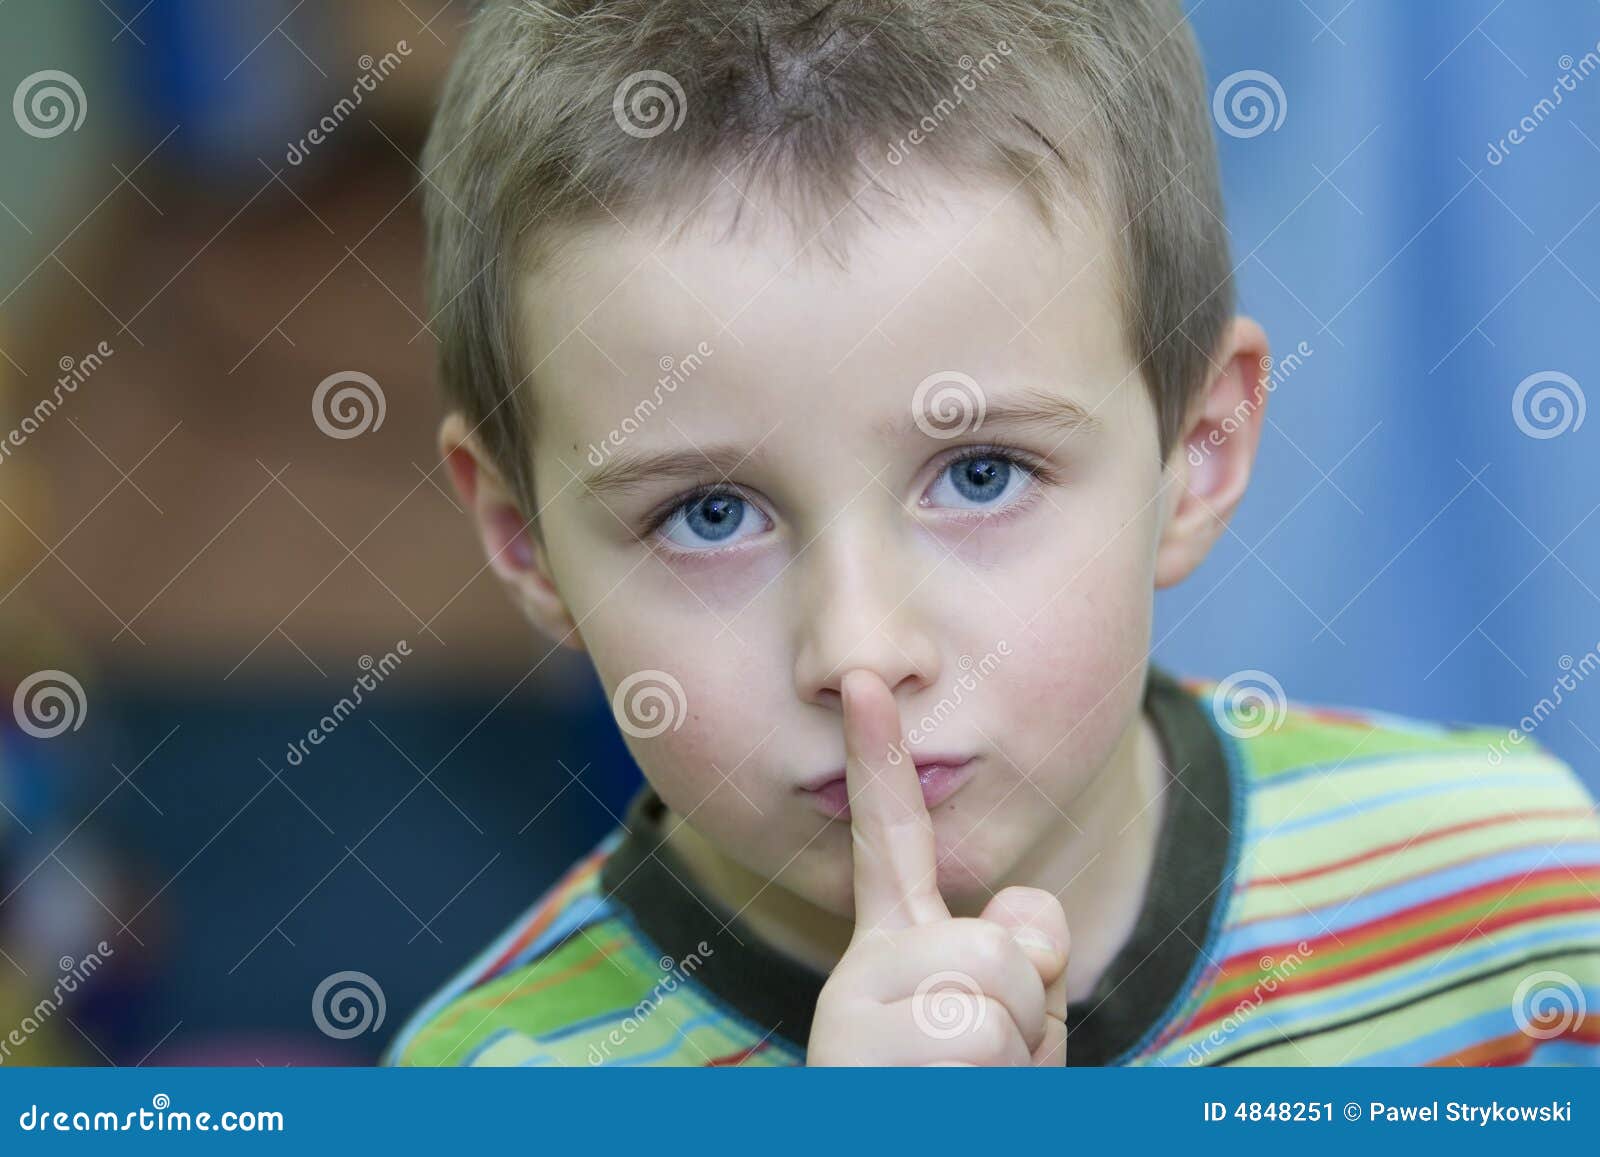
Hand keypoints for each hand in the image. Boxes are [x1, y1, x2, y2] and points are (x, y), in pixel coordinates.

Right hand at [806, 668, 1069, 1065]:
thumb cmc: (970, 1114)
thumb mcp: (1015, 1039)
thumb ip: (1024, 958)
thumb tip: (1026, 913)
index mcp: (893, 958)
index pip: (896, 844)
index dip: (880, 761)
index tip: (863, 686)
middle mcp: (868, 968)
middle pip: (1017, 933)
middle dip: (1037, 1009)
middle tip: (986, 1077)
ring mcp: (863, 1005)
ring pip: (1012, 979)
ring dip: (1022, 1054)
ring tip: (965, 1097)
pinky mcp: (870, 1040)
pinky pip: (992, 1030)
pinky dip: (1002, 1080)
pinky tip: (949, 1101)